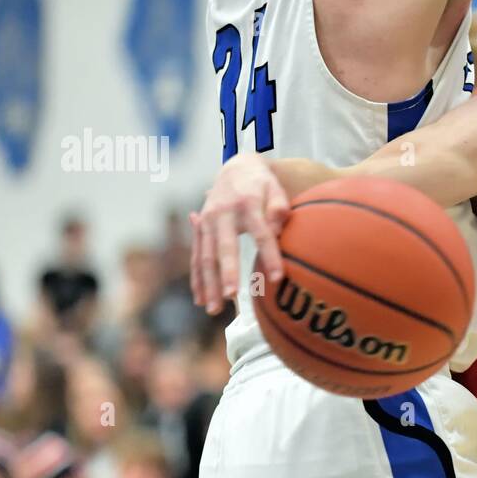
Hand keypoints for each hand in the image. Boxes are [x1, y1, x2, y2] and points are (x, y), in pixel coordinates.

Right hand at [190, 153, 290, 314]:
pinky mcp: (201, 230)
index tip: (277, 278)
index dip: (270, 255)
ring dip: (208, 284)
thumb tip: (277, 228)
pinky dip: (197, 279)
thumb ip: (279, 206)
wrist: (236, 168)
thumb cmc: (262, 184)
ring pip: (205, 257)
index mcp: (246, 203)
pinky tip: (200, 299)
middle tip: (231, 296)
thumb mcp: (276, 188)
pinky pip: (197, 257)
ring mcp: (207, 222)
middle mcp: (222, 214)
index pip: (260, 233)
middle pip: (224, 247)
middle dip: (227, 273)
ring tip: (213, 309)